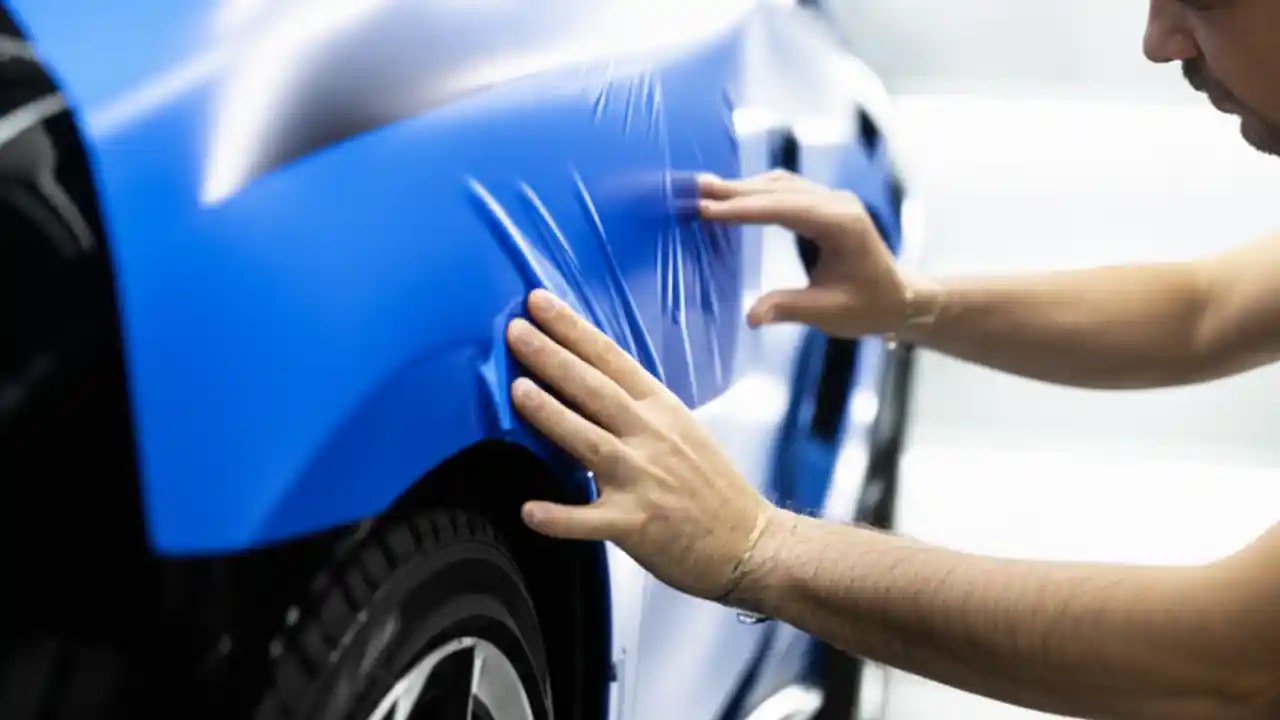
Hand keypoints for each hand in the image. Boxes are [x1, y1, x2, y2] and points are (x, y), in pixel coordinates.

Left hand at [507, 290, 780, 600]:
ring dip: (552, 415)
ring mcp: (644, 480)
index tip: (538, 302)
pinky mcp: (636, 525)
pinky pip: (591, 520)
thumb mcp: (680, 430)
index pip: (610, 358)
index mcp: (661, 408)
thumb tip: (581, 384)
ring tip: (516, 391)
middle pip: (595, 390)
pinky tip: (529, 510)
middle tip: (515, 330)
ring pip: (590, 441)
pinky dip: (560, 517)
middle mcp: (651, 436)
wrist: (750, 542)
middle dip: (552, 358)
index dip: (572, 329)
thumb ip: (634, 408)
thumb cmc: (711, 485)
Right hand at [699, 170, 937, 338]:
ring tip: (706, 189)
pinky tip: (735, 196)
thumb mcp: (829, 313)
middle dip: (736, 191)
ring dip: (744, 187)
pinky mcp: (826, 205)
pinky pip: (788, 190)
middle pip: (779, 190)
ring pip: (782, 185)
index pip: (784, 210)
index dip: (743, 209)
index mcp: (841, 225)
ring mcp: (833, 200)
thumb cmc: (868, 307)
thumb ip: (789, 309)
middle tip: (695, 189)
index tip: (708, 209)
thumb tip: (752, 317)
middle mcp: (838, 204)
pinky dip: (758, 192)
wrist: (899, 298)